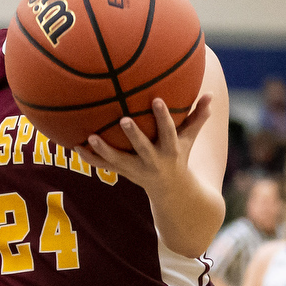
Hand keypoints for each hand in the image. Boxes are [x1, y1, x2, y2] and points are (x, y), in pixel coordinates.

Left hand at [77, 96, 211, 192]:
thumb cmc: (180, 155)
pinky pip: (104, 166)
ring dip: (104, 150)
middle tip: (123, 119)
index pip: (168, 132)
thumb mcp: (190, 139)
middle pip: (142, 149)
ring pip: (118, 161)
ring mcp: (136, 170)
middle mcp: (153, 161)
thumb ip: (198, 117)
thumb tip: (210, 94)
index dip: (163, 117)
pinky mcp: (123, 173)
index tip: (157, 99)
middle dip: (134, 135)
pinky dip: (90, 158)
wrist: (171, 191)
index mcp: (170, 150)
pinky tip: (75, 146)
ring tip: (91, 137)